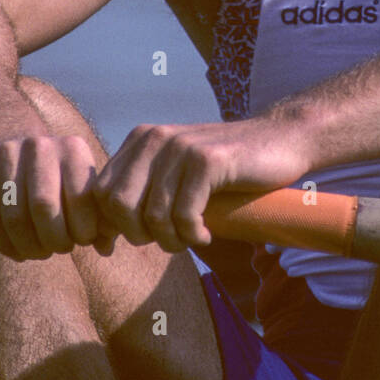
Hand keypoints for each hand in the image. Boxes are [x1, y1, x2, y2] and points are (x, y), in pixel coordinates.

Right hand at [0, 135, 105, 260]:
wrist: (11, 147)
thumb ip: (99, 216)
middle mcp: (40, 145)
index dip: (83, 229)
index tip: (83, 241)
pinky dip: (4, 244)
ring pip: (14, 217)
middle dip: (55, 240)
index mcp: (73, 149)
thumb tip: (106, 249)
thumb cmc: (58, 178)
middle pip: (44, 208)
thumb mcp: (82, 187)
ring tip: (39, 252)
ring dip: (29, 246)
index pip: (81, 198)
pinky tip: (17, 251)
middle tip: (60, 249)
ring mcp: (6, 152)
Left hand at [92, 116, 314, 252]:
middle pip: (117, 205)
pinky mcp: (208, 160)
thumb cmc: (226, 169)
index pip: (99, 192)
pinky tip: (206, 234)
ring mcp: (181, 146)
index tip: (138, 242)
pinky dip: (193, 234)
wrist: (281, 140)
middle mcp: (154, 138)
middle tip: (169, 239)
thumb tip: (100, 242)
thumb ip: (140, 193)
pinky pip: (184, 214)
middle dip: (139, 234)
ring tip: (190, 238)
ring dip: (171, 239)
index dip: (111, 224)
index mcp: (140, 139)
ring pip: (152, 215)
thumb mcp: (175, 173)